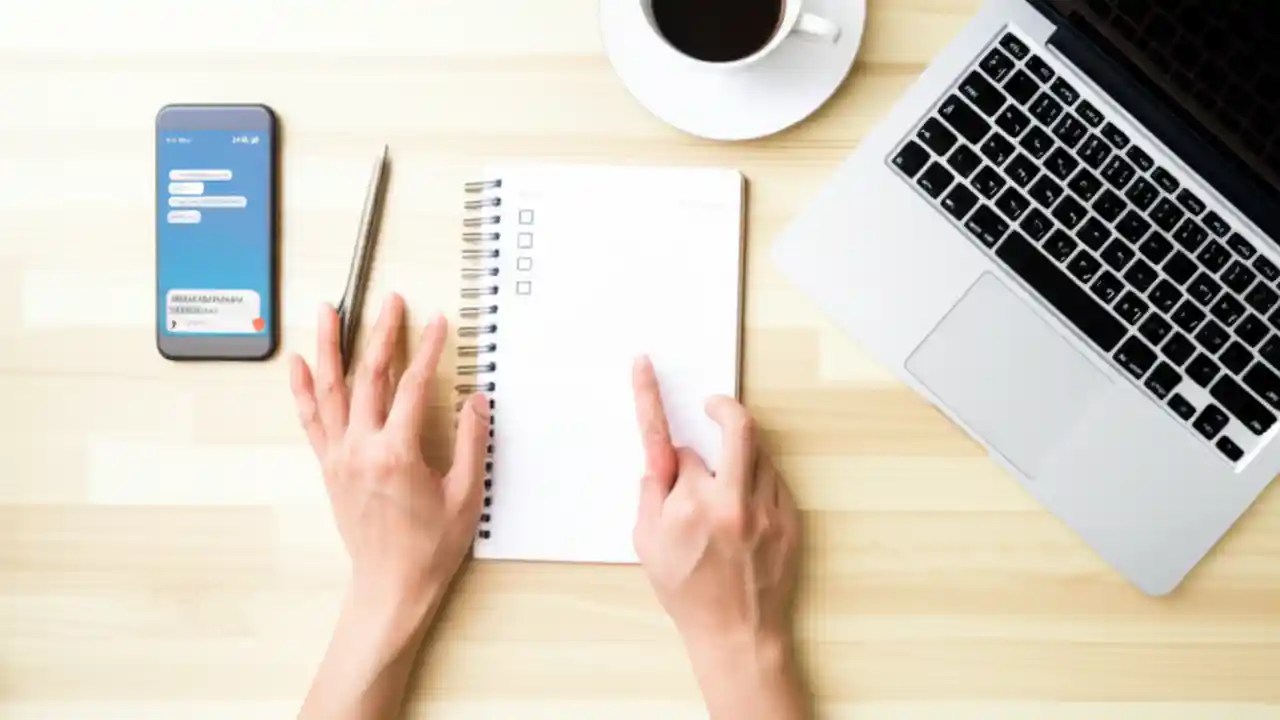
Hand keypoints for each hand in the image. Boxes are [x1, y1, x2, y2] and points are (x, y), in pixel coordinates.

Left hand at [290, 293, 488, 620]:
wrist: (391, 585)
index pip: (413, 386)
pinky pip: (312, 420)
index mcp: (397, 453)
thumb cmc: (429, 547)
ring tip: (326, 311)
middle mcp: (361, 449)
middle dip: (382, 334)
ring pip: (331, 390)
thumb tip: (476, 400)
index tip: (438, 323)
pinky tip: (298, 363)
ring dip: (329, 347)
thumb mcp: (465, 496)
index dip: (428, 350)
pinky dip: (303, 389)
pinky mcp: (330, 467)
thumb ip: (470, 443)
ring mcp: (340, 456)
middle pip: (369, 376)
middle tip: (390, 302)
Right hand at [631, 357, 804, 719]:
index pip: (666, 440)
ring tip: (726, 471)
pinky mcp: (790, 521)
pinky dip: (758, 478)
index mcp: (690, 505)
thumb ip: (652, 494)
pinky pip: (775, 480)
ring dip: (741, 449)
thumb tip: (665, 459)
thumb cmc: (689, 594)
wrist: (738, 635)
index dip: (650, 396)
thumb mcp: (648, 544)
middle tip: (713, 407)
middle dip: (723, 408)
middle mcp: (732, 502)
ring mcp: (767, 510)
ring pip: (760, 452)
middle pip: (738, 427)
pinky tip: (745, 498)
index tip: (644, 366)